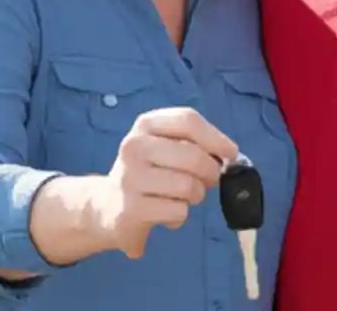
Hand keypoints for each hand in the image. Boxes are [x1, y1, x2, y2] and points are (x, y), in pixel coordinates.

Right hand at [96, 107, 238, 258]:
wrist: (106, 206)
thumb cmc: (148, 171)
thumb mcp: (164, 146)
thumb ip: (194, 143)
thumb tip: (229, 155)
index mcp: (145, 125)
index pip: (188, 120)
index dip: (216, 137)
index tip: (230, 153)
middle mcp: (134, 147)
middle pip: (194, 156)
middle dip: (210, 172)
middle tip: (207, 181)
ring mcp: (130, 178)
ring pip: (188, 186)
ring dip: (195, 196)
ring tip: (181, 197)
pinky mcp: (131, 210)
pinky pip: (178, 211)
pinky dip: (180, 215)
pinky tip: (165, 213)